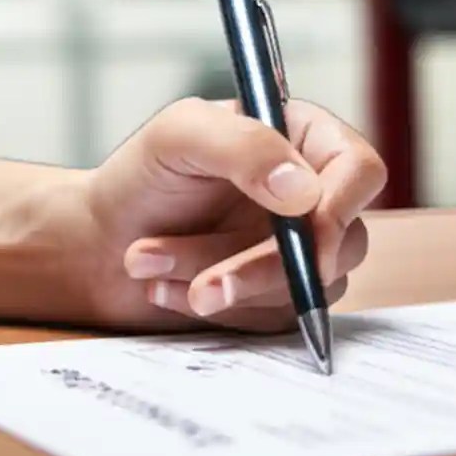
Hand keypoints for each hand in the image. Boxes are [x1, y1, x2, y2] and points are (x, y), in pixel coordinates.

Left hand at [74, 97, 385, 332]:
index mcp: (304, 140)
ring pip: (308, 287)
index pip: (360, 170)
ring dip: (228, 285)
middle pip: (342, 242)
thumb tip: (305, 192)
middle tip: (204, 285)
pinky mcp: (281, 296)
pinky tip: (169, 289)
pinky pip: (279, 318)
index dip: (341, 207)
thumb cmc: (139, 177)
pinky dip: (222, 310)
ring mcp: (301, 250)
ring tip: (152, 264)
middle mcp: (313, 195)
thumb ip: (244, 147)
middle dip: (266, 268)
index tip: (301, 234)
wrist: (96, 242)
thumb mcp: (179, 136)